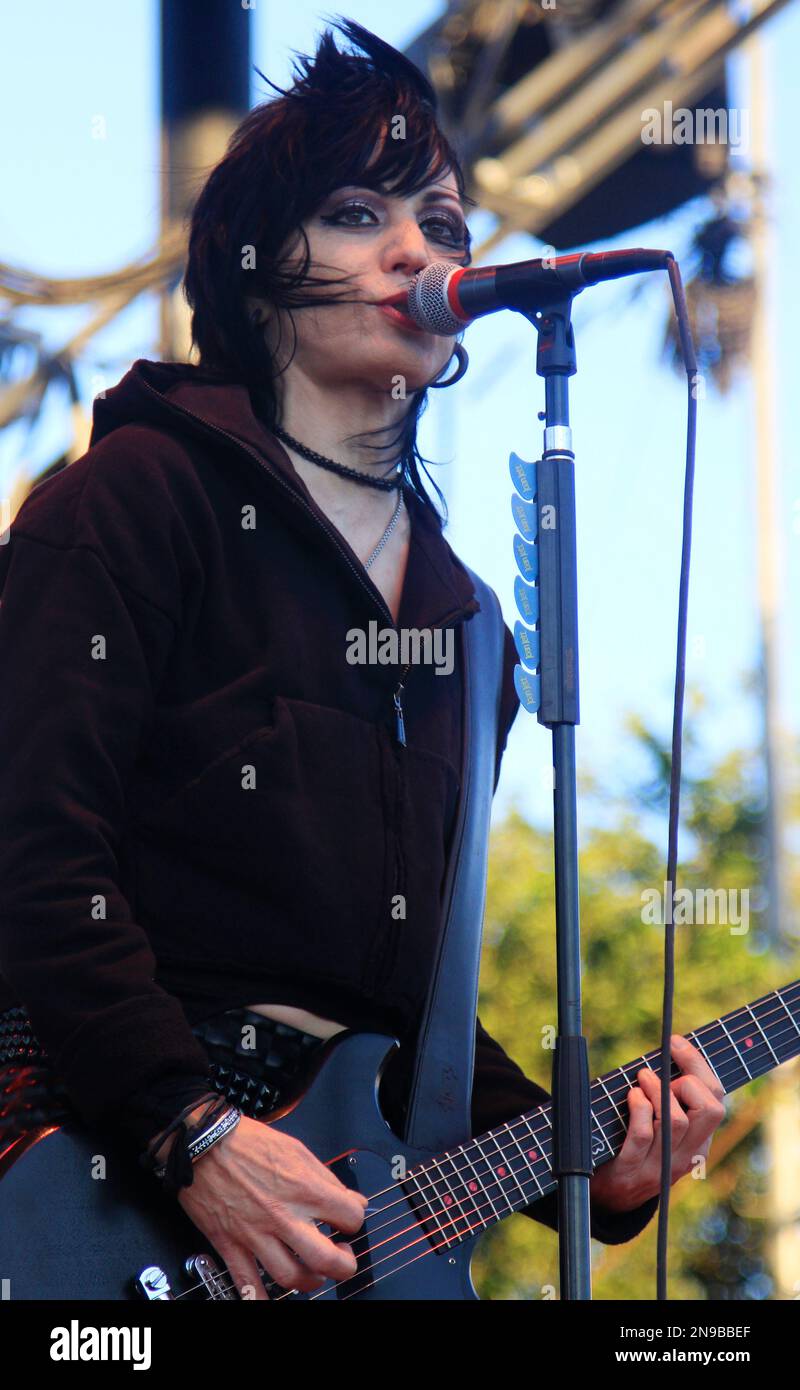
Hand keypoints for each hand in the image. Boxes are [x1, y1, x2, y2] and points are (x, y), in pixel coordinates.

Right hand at [173, 1113, 368, 1298]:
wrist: (202, 1142)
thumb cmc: (246, 1142)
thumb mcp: (296, 1148)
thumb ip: (326, 1177)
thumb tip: (352, 1198)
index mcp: (303, 1187)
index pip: (349, 1217)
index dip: (354, 1221)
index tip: (347, 1221)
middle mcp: (282, 1215)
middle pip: (325, 1259)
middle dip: (344, 1265)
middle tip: (343, 1258)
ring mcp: (255, 1234)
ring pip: (290, 1277)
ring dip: (309, 1282)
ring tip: (312, 1273)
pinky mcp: (230, 1244)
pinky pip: (247, 1283)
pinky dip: (260, 1299)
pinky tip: (270, 1299)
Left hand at [589, 1035, 725, 1214]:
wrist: (609, 1197)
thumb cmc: (634, 1144)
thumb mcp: (662, 1127)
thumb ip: (670, 1098)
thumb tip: (669, 1051)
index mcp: (699, 1142)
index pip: (716, 1100)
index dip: (698, 1065)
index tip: (675, 1042)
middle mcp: (687, 1155)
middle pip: (711, 1109)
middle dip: (688, 1078)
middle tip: (663, 1074)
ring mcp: (661, 1166)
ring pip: (678, 1121)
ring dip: (658, 1090)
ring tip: (642, 1078)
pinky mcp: (632, 1170)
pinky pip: (644, 1134)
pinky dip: (639, 1107)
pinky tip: (632, 1096)